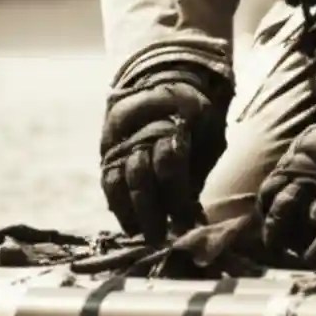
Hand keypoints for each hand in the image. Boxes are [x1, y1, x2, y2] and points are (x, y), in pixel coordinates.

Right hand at [100, 64, 229, 240]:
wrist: (163, 78)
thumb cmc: (196, 114)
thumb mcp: (208, 131)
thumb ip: (199, 165)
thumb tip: (195, 215)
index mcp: (169, 117)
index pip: (168, 160)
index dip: (177, 193)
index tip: (187, 221)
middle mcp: (138, 127)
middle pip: (141, 175)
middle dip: (153, 210)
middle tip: (162, 238)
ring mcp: (118, 138)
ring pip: (120, 180)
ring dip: (134, 212)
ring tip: (145, 236)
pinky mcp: (107, 149)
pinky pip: (108, 180)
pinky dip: (118, 205)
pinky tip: (129, 225)